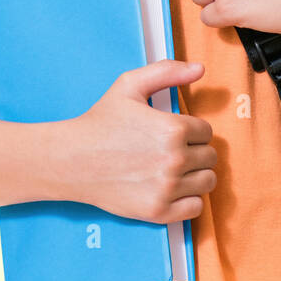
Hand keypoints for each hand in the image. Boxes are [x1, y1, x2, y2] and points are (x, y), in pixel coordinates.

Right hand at [68, 59, 215, 223]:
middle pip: (210, 157)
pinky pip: (195, 208)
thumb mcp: (130, 85)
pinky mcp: (157, 212)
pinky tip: (172, 189)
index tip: (174, 133)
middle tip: (171, 151)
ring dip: (196, 175)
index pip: (207, 132)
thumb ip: (168, 71)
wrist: (70, 160)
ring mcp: (166, 188)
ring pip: (207, 182)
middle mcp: (174, 159)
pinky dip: (189, 200)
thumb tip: (200, 69)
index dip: (192, 130)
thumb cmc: (100, 121)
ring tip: (174, 169)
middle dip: (195, 152)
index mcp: (174, 129)